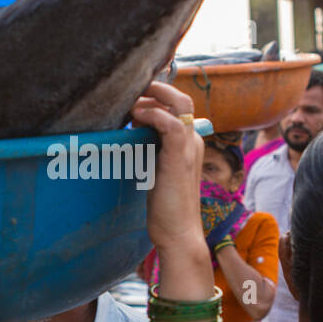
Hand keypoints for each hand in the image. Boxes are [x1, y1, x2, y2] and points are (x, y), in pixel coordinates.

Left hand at [130, 82, 204, 254]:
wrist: (178, 232)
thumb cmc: (165, 205)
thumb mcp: (155, 169)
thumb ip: (149, 149)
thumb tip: (131, 129)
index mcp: (188, 142)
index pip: (176, 106)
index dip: (154, 98)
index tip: (131, 104)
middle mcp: (193, 140)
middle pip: (181, 98)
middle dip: (154, 89)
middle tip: (129, 95)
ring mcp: (189, 147)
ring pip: (180, 103)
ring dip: (152, 97)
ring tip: (130, 104)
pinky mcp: (180, 157)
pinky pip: (172, 123)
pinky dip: (153, 114)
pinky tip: (135, 118)